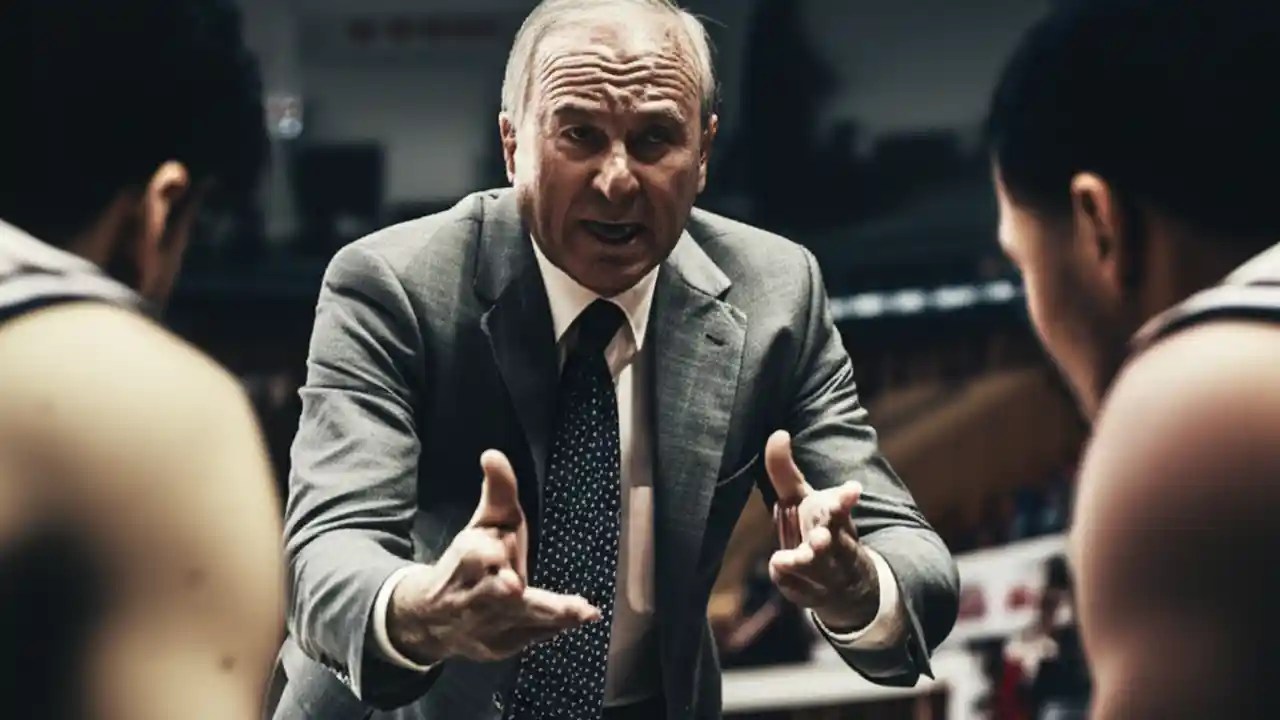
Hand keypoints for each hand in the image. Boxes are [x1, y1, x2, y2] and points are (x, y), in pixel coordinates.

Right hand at [387, 450, 600, 663]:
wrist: (429, 617)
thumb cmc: (470, 562)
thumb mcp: (483, 524)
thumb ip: (497, 491)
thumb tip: (492, 454)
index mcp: (465, 560)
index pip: (476, 553)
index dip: (488, 551)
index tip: (499, 546)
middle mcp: (473, 596)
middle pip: (490, 591)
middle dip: (500, 588)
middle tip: (514, 585)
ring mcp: (485, 626)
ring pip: (515, 620)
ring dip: (546, 614)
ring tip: (579, 610)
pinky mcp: (497, 648)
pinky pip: (531, 638)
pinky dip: (555, 627)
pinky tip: (583, 617)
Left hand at [765, 430, 878, 631]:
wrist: (842, 582)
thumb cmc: (815, 526)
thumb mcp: (800, 499)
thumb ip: (784, 470)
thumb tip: (777, 432)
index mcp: (833, 517)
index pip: (842, 508)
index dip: (845, 499)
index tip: (854, 489)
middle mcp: (834, 545)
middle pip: (834, 543)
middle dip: (826, 540)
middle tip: (820, 536)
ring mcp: (826, 573)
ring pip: (816, 570)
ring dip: (803, 564)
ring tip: (783, 560)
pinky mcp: (811, 594)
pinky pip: (796, 589)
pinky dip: (787, 582)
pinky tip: (776, 571)